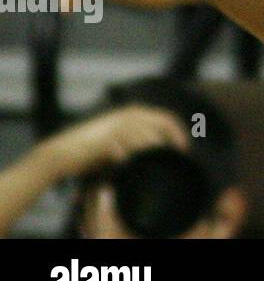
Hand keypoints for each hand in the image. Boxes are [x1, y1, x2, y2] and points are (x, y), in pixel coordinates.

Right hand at [39, 106, 190, 180]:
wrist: (63, 153)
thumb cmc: (91, 151)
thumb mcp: (119, 141)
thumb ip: (138, 142)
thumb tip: (159, 151)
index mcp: (134, 112)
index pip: (166, 118)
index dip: (179, 133)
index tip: (184, 149)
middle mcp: (130, 114)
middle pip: (165, 124)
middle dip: (176, 141)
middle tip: (180, 156)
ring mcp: (120, 125)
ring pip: (152, 139)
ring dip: (158, 154)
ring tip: (161, 166)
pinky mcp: (111, 138)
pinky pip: (135, 150)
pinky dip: (141, 160)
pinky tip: (141, 168)